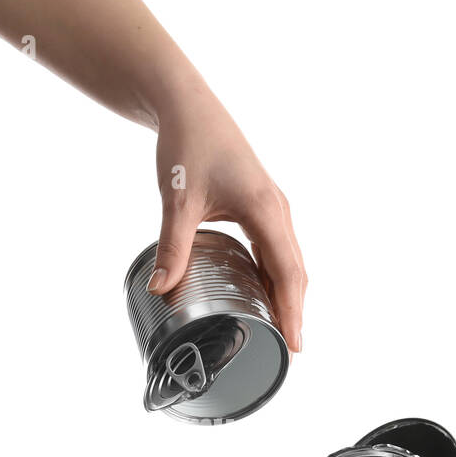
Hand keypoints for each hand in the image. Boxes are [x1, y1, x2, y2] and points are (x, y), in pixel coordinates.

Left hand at [148, 90, 305, 352]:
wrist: (187, 107)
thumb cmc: (187, 144)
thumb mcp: (178, 199)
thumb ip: (173, 245)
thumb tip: (160, 289)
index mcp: (265, 210)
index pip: (287, 273)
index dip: (292, 311)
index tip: (295, 344)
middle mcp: (276, 210)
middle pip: (295, 271)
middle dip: (294, 311)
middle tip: (290, 350)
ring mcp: (271, 208)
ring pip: (288, 261)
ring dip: (286, 295)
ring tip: (280, 330)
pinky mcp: (260, 206)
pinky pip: (276, 249)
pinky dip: (275, 276)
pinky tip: (262, 294)